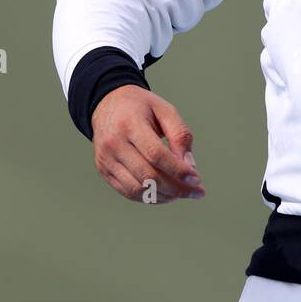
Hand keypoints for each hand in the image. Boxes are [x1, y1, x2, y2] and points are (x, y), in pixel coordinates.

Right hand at [91, 86, 205, 203]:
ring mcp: (106, 159)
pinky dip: (149, 197)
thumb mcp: (165, 110)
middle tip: (196, 191)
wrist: (107, 104)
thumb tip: (189, 166)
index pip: (155, 154)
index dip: (178, 170)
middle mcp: (113, 144)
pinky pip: (128, 192)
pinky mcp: (104, 170)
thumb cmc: (140, 106)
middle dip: (175, 188)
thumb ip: (180, 135)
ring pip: (137, 189)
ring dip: (164, 196)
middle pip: (147, 176)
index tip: (196, 179)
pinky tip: (166, 194)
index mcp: (129, 124)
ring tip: (182, 193)